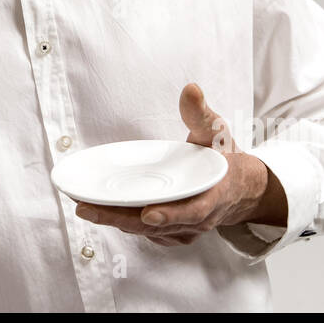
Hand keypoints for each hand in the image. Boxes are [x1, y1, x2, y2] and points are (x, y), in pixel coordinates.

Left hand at [73, 83, 271, 246]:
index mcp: (214, 193)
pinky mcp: (172, 233)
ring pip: (147, 231)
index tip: (148, 214)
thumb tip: (190, 89)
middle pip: (158, 226)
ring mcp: (185, 230)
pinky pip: (145, 232)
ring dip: (115, 221)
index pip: (194, 210)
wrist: (238, 186)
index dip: (171, 214)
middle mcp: (199, 218)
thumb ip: (200, 113)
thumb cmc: (223, 155)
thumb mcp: (216, 131)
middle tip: (88, 209)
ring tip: (84, 208)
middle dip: (121, 218)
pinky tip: (98, 211)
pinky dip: (121, 222)